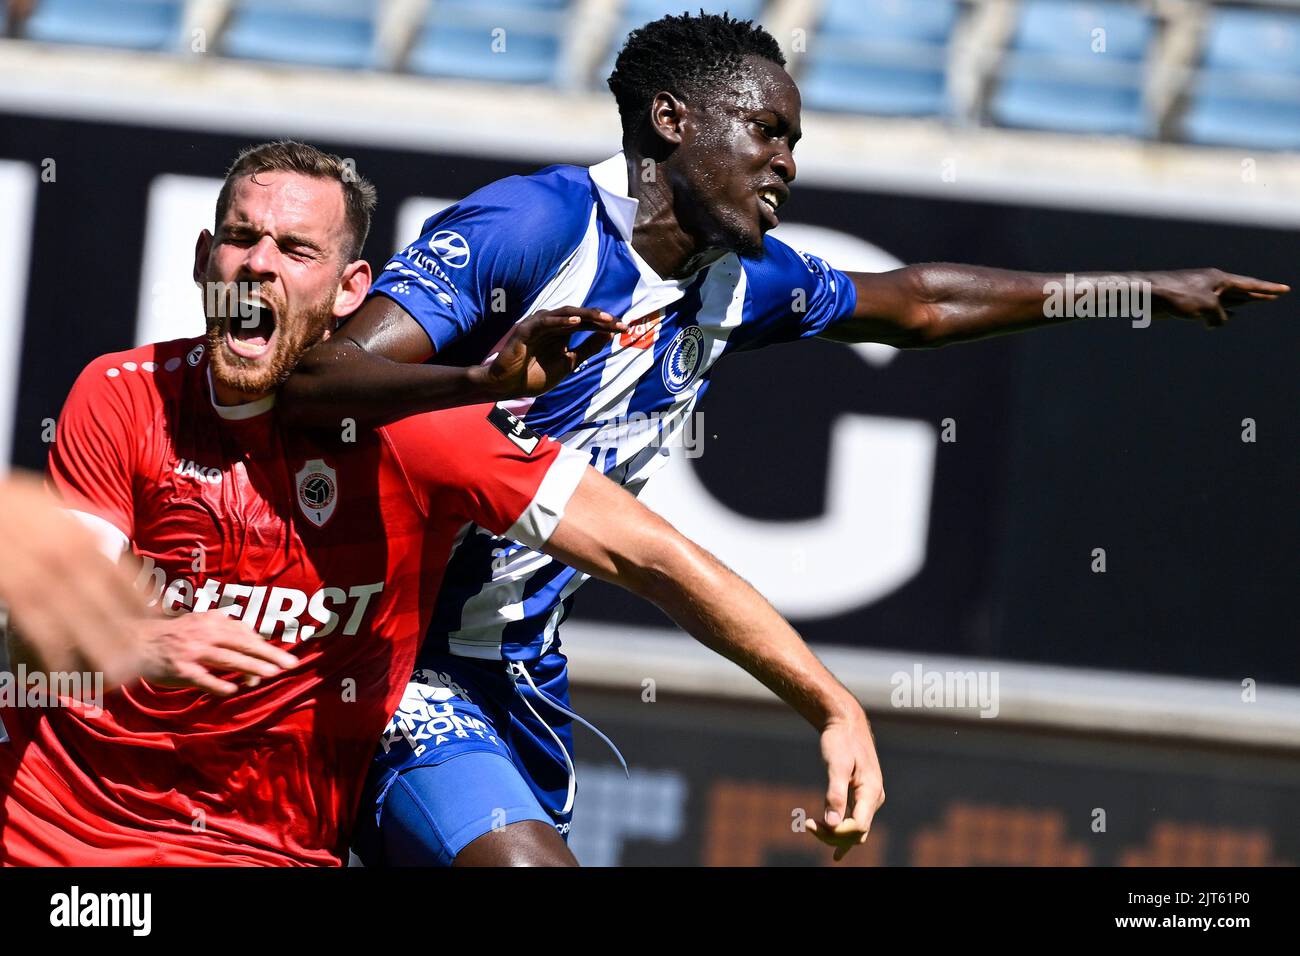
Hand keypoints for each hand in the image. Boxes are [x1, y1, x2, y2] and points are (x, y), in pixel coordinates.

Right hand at [0, 474, 146, 688]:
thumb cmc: (12, 505)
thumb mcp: (53, 508)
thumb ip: (79, 530)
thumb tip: (104, 545)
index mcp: (79, 536)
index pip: (120, 573)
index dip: (139, 598)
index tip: (156, 617)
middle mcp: (67, 557)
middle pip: (105, 601)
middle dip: (124, 632)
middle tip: (141, 660)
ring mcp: (40, 575)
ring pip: (77, 620)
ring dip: (99, 649)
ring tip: (117, 675)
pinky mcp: (14, 590)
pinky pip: (39, 627)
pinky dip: (54, 653)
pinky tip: (66, 672)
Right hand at [140, 612, 299, 695]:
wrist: (139, 642)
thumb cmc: (178, 635)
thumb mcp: (203, 624)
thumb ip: (228, 633)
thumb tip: (257, 647)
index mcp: (213, 621)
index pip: (246, 633)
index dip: (264, 647)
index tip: (281, 659)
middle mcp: (205, 634)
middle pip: (244, 644)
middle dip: (270, 654)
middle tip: (291, 664)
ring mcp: (193, 652)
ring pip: (228, 659)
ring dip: (251, 667)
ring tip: (270, 674)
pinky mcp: (181, 670)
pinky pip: (203, 679)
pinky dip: (219, 684)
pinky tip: (234, 690)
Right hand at [473, 307, 626, 397]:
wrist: (507, 387)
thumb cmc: (534, 375)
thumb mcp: (568, 363)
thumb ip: (587, 349)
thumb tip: (608, 335)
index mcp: (562, 330)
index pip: (587, 323)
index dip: (606, 325)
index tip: (625, 329)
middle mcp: (552, 323)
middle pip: (580, 316)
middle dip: (601, 319)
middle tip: (619, 323)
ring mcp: (538, 324)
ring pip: (565, 315)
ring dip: (585, 316)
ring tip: (604, 318)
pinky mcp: (525, 330)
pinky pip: (545, 322)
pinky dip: (560, 321)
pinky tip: (575, 322)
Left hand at [803, 709, 884, 861]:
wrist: (846, 723)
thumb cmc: (840, 740)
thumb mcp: (835, 764)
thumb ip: (835, 794)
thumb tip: (832, 824)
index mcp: (871, 792)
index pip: (857, 826)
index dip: (835, 833)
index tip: (810, 823)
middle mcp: (875, 798)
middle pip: (856, 831)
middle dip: (833, 835)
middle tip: (807, 825)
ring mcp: (870, 799)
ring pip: (856, 829)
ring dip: (836, 835)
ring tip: (812, 830)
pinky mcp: (863, 796)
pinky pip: (856, 821)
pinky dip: (843, 832)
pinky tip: (834, 845)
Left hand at [1149, 269, 1288, 327]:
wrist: (1148, 295)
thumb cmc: (1177, 295)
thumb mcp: (1206, 307)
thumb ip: (1218, 316)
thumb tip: (1217, 324)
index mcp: (1220, 279)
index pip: (1250, 284)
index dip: (1268, 289)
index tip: (1284, 289)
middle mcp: (1212, 284)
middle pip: (1241, 290)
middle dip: (1259, 293)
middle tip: (1276, 294)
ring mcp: (1201, 293)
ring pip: (1227, 299)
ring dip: (1243, 302)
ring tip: (1258, 301)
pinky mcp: (1189, 303)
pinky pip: (1212, 309)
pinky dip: (1222, 313)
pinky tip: (1226, 317)